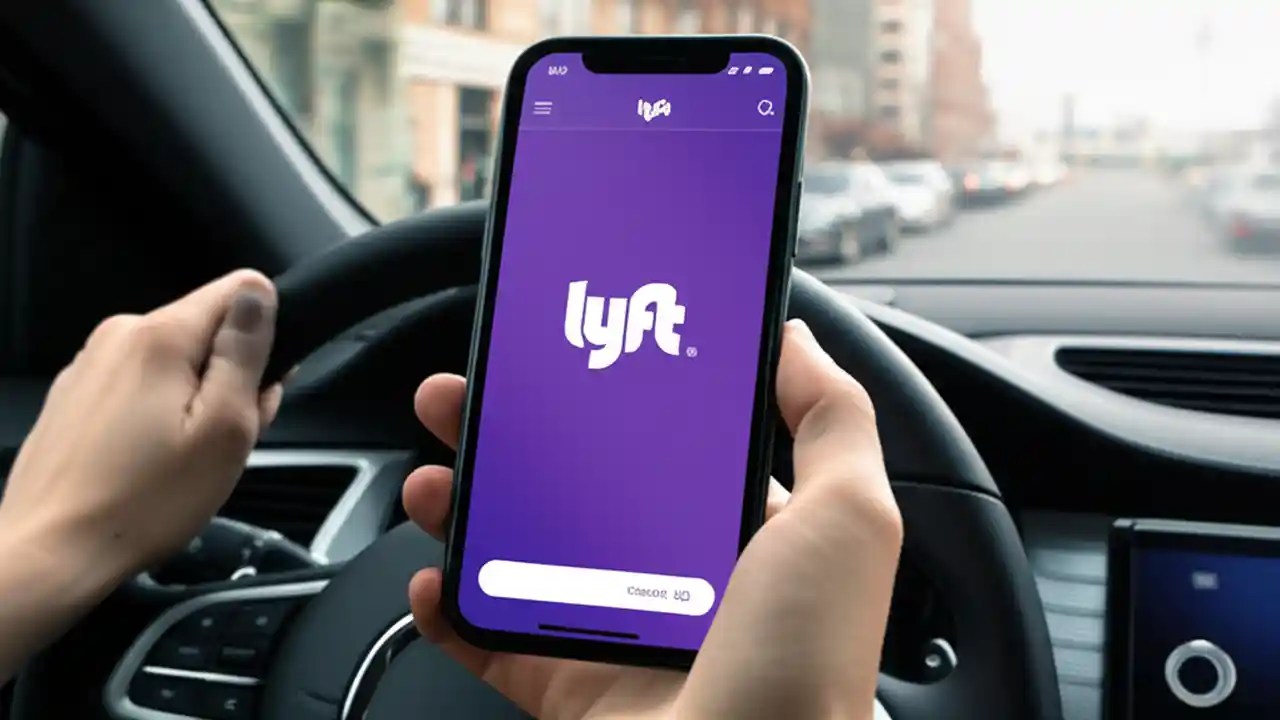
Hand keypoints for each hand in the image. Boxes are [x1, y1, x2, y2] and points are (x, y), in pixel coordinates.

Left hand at [0, 270, 280, 679]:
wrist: (51, 553)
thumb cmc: (145, 502)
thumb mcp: (225, 428)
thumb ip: (245, 353)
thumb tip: (259, 293)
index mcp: (159, 337)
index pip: (239, 290)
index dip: (265, 336)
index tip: (258, 389)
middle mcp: (119, 335)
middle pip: (207, 331)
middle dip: (230, 377)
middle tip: (224, 440)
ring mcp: (90, 365)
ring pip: (174, 362)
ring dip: (196, 400)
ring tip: (186, 459)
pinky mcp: (75, 396)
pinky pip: (140, 386)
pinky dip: (159, 415)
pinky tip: (151, 463)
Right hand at [402, 320, 901, 719]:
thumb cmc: (808, 662)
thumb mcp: (849, 516)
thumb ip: (831, 419)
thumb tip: (795, 340)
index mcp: (739, 534)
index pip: (662, 444)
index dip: (609, 396)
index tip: (567, 355)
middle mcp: (673, 578)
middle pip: (575, 487)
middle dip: (514, 438)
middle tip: (468, 398)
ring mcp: (614, 633)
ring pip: (520, 555)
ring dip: (466, 508)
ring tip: (433, 479)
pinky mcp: (567, 687)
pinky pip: (491, 640)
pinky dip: (449, 609)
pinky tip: (433, 576)